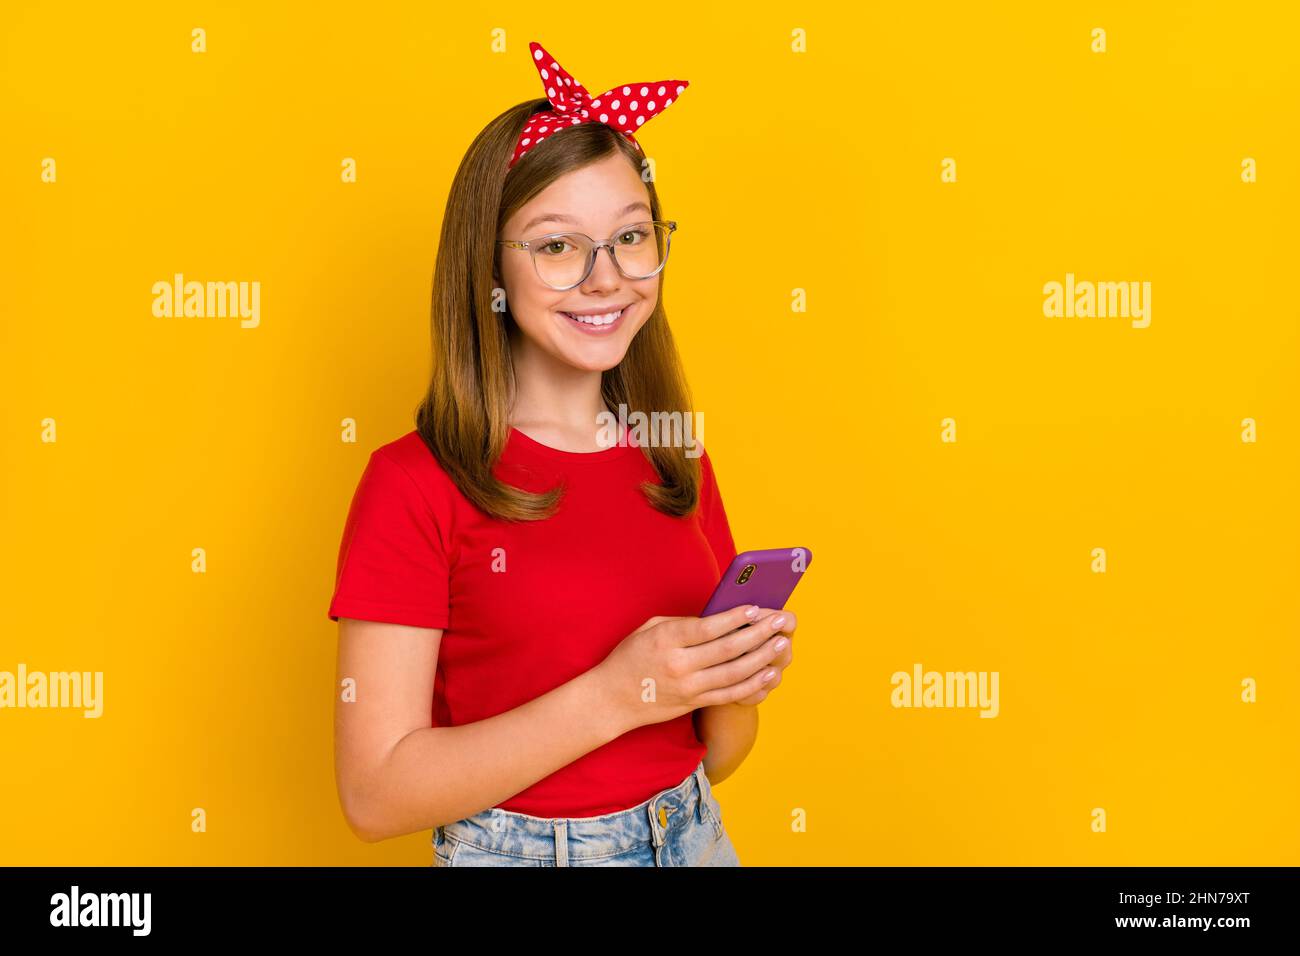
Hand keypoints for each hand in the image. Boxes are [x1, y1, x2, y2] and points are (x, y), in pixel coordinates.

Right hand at [597, 604, 789, 732]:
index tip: (756, 608)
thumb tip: (720, 618)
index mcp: (666, 640)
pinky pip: (730, 695)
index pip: (708, 628)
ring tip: (782, 644)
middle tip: (781, 621)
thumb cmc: (631, 656)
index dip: (735, 618)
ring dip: (762, 658)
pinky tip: (769, 673)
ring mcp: (688, 687)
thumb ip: (683, 623)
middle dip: (759, 634)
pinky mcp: (694, 703)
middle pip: (728, 649)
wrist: (612, 699)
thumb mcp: (650, 628)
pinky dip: (753, 684)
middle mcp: (679, 664)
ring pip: (734, 673)